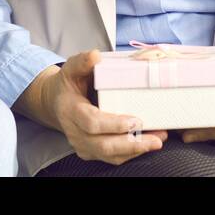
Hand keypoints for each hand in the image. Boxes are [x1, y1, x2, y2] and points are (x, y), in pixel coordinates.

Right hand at [37, 50, 168, 165]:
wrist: (56, 102)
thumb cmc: (68, 84)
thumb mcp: (71, 68)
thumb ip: (82, 62)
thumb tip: (95, 55)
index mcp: (70, 110)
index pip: (91, 122)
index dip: (113, 124)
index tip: (135, 121)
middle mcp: (75, 132)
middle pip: (103, 145)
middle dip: (131, 143)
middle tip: (156, 138)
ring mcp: (82, 145)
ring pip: (109, 155)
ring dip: (136, 150)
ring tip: (158, 140)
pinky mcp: (91, 152)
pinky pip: (112, 158)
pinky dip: (132, 153)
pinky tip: (148, 143)